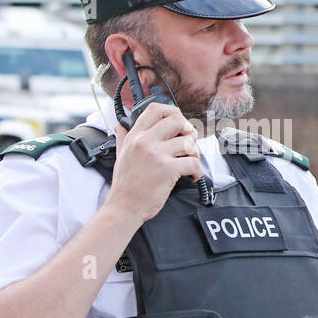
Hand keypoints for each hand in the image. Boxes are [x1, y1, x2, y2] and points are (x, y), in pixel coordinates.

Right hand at [107, 102, 203, 223]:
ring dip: (194, 152)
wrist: (124, 208)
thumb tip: (119, 126)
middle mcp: (145, 142)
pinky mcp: (167, 170)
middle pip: (177, 120)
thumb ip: (122, 139)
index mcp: (135, 137)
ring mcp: (156, 155)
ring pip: (188, 141)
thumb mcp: (119, 157)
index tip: (178, 124)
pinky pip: (193, 162)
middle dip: (188, 131)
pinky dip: (197, 170)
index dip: (173, 112)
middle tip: (187, 144)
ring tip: (188, 162)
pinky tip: (192, 176)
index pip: (155, 109)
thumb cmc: (124, 185)